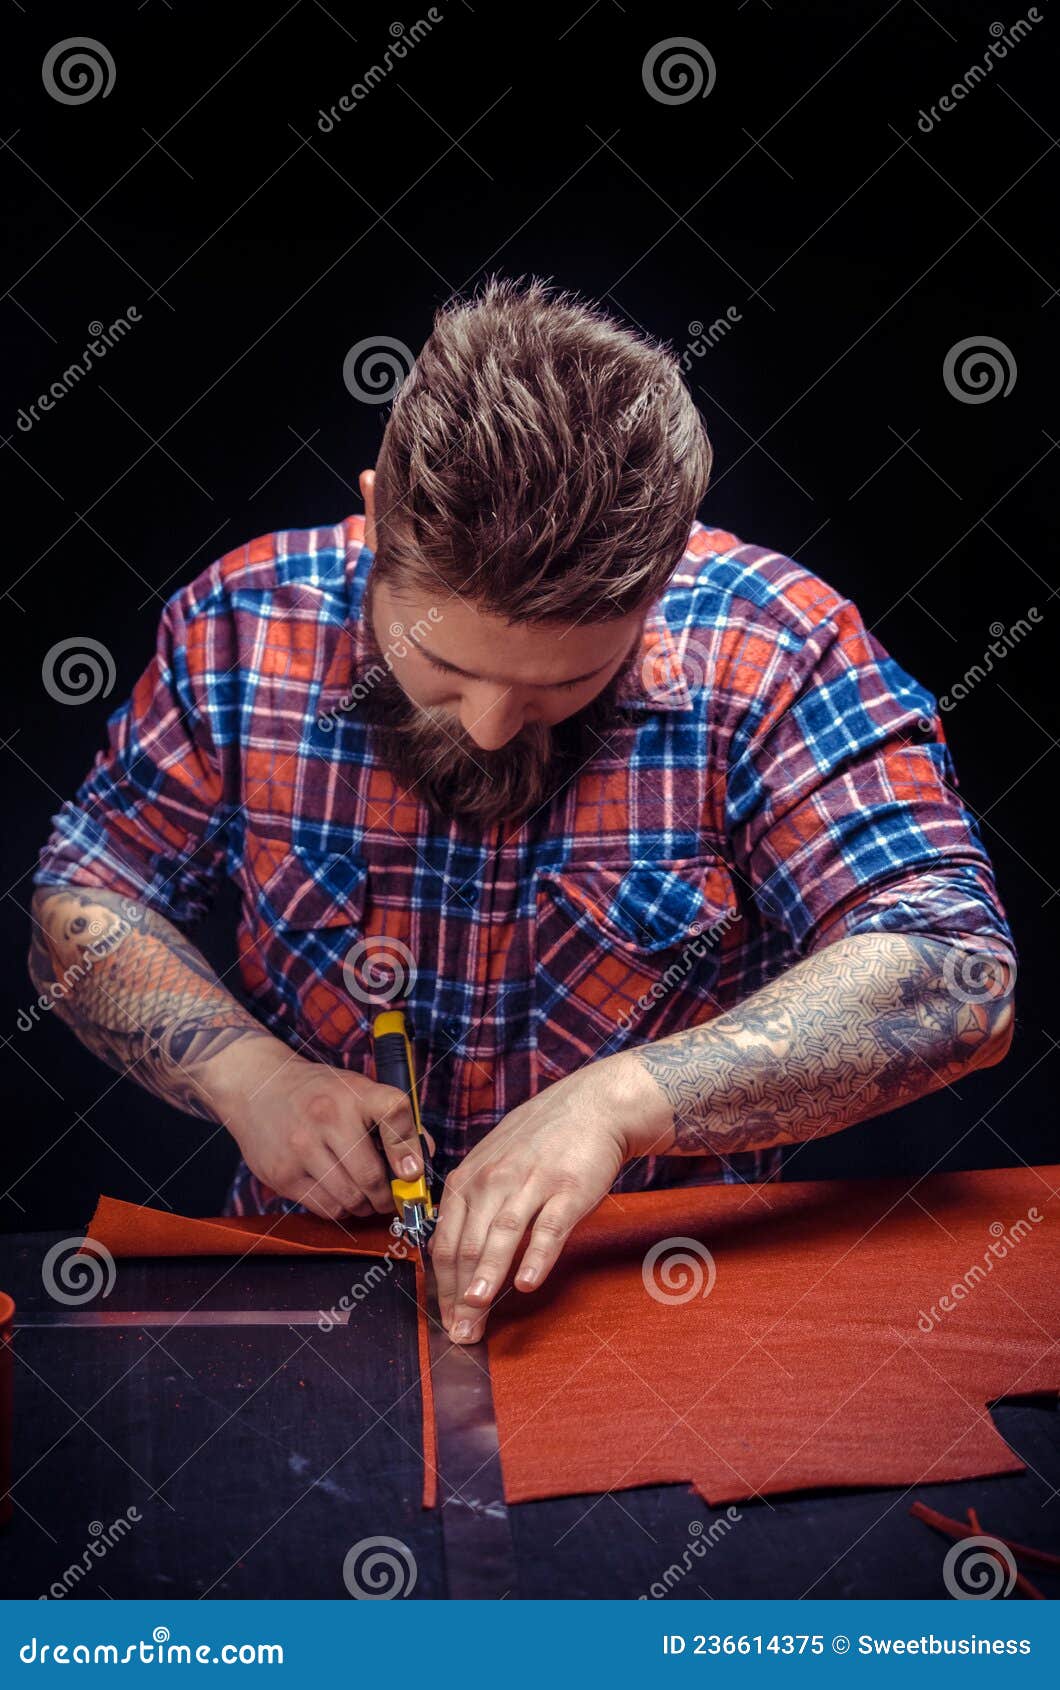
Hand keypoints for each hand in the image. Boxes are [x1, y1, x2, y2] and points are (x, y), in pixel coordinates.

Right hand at [215, 1035, 424, 1220]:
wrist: (257, 1087)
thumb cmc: (319, 1093)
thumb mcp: (358, 1090)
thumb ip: (394, 1121)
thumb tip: (423, 1161)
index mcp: (355, 1093)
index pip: (395, 1115)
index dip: (410, 1149)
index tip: (413, 1173)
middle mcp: (327, 1118)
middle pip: (371, 1176)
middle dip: (388, 1197)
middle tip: (392, 1199)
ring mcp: (301, 1148)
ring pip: (349, 1199)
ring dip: (365, 1207)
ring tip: (366, 1199)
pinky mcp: (283, 1174)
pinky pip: (325, 1207)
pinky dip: (341, 1209)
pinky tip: (341, 1196)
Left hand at [430, 1052, 655, 1342]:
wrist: (592, 1107)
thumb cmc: (540, 1139)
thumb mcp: (492, 1160)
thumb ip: (472, 1202)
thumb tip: (455, 1255)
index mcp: (468, 1179)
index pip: (444, 1242)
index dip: (442, 1286)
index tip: (446, 1319)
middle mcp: (493, 1181)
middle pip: (467, 1247)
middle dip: (460, 1296)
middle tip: (461, 1334)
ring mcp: (530, 1185)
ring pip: (500, 1239)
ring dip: (486, 1280)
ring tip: (476, 1313)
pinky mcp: (567, 1191)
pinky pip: (547, 1229)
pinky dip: (536, 1258)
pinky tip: (527, 1285)